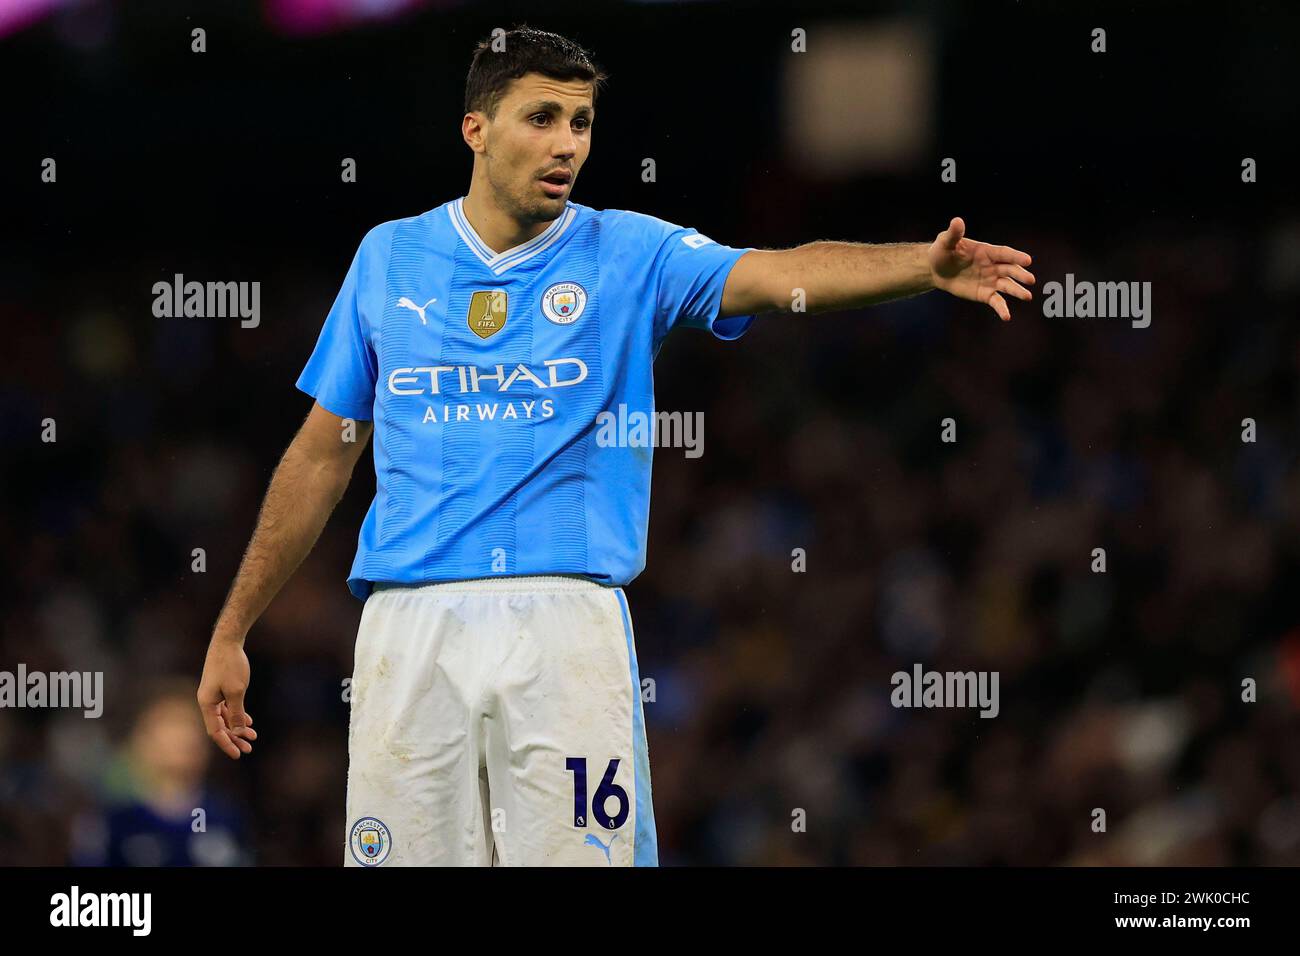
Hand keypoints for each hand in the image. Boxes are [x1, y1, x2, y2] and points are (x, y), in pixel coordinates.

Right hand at [197, 635, 257, 758]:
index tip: (238, 755)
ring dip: (237, 728)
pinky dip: (237, 716)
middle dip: (234, 738)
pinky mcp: (220, 689)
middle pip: (220, 727)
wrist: (227, 642)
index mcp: (206, 704)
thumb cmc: (230, 665)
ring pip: (225, 718)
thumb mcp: (236, 691)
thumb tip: (237, 731)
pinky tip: (248, 722)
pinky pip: (227, 708)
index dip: (226, 744)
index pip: (215, 731)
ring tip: (252, 737)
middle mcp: (207, 702)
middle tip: (249, 748)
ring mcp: (213, 695)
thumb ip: (236, 712)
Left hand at [929, 217, 1034, 321]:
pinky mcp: (985, 294)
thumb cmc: (942, 252)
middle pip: (1009, 270)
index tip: (1028, 260)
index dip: (1015, 256)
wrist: (935, 270)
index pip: (1004, 253)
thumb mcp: (945, 242)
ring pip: (1007, 286)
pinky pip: (996, 301)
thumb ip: (954, 234)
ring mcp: (990, 280)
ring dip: (1017, 291)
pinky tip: (1007, 316)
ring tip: (1027, 296)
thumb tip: (957, 221)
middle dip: (1020, 274)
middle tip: (1030, 280)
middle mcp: (992, 266)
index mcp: (986, 251)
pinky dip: (1001, 308)